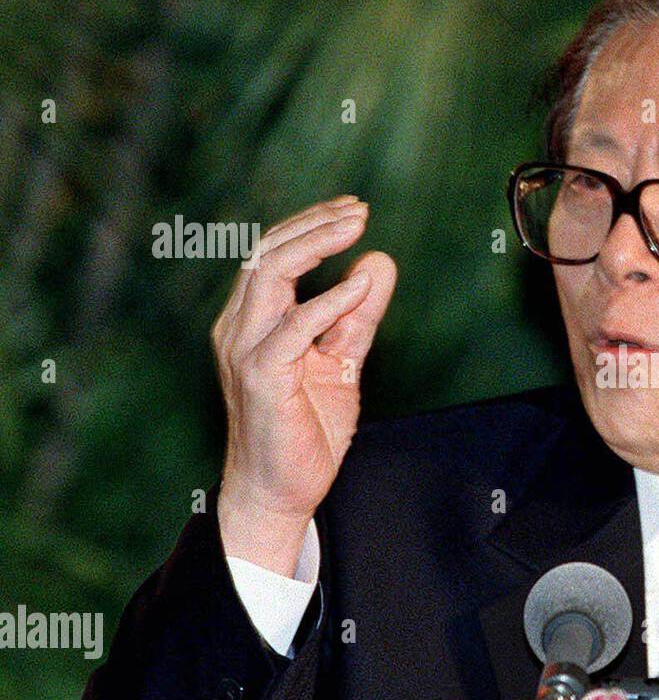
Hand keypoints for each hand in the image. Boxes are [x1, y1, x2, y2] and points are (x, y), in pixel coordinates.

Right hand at [213, 195, 396, 574]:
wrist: (282, 491)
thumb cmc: (305, 428)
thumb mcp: (342, 360)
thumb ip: (359, 314)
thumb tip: (378, 262)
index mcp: (252, 319)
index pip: (272, 252)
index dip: (310, 224)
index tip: (353, 209)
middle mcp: (239, 327)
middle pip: (267, 251)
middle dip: (314, 223)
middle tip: (359, 209)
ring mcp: (245, 351)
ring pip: (268, 275)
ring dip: (315, 245)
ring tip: (355, 227)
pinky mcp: (261, 378)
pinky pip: (292, 330)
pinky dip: (327, 302)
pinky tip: (358, 287)